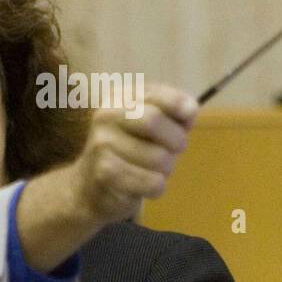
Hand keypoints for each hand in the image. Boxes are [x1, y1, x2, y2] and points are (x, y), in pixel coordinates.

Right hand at [67, 81, 197, 225]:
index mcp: (119, 98)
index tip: (191, 116)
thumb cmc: (130, 151)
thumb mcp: (150, 126)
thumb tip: (190, 110)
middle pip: (153, 120)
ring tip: (154, 169)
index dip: (179, 104)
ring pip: (158, 157)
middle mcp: (106, 116)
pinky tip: (144, 185)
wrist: (90, 187)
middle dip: (176, 139)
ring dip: (166, 168)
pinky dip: (157, 187)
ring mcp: (102, 144)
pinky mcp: (105, 173)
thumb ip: (173, 113)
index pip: (156, 93)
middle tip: (176, 149)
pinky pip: (152, 182)